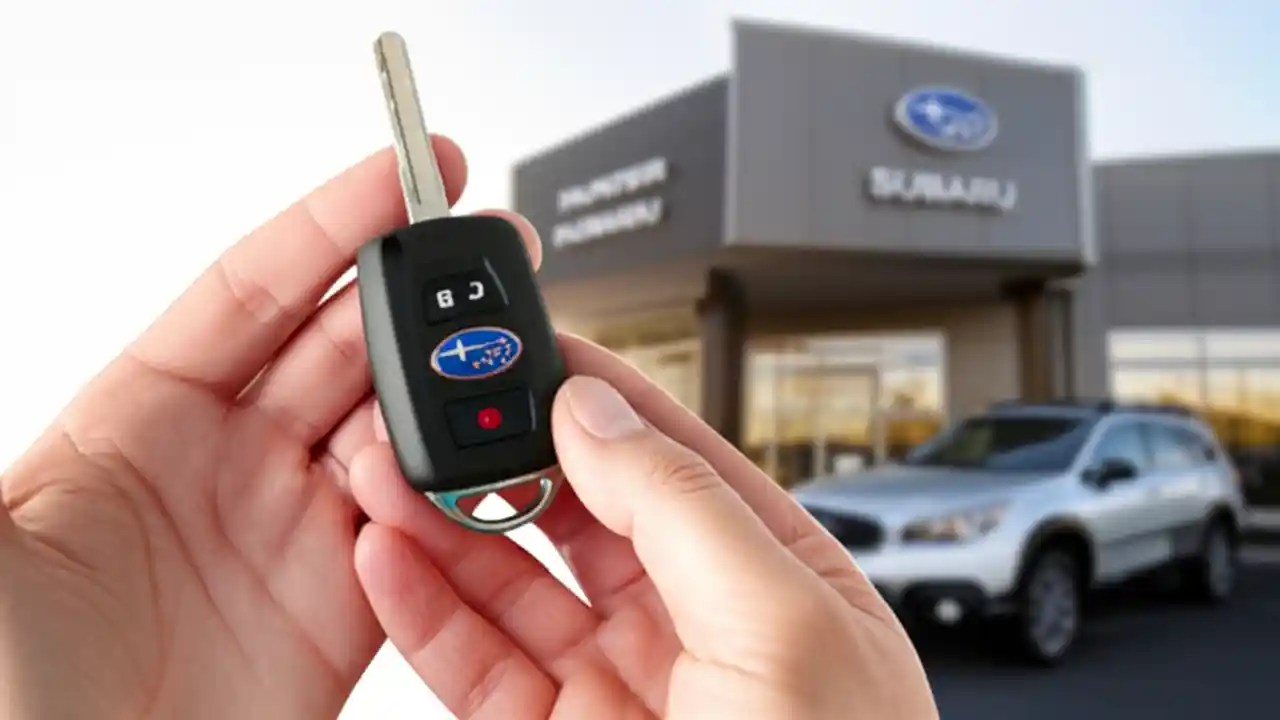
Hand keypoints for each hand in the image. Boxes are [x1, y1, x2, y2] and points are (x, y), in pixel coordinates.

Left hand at [0, 143, 542, 717]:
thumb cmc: (11, 685)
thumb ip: (11, 465)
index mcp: (145, 417)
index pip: (259, 287)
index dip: (334, 221)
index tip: (407, 169)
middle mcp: (234, 461)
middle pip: (347, 342)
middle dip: (423, 284)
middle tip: (491, 241)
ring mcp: (298, 530)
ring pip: (402, 426)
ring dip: (456, 387)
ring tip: (507, 356)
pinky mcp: (352, 606)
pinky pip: (429, 529)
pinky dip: (465, 496)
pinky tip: (487, 469)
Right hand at [351, 338, 938, 718]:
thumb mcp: (782, 630)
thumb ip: (683, 507)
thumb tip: (599, 409)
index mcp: (773, 575)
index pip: (669, 453)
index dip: (593, 390)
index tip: (521, 342)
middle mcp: (694, 622)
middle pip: (578, 507)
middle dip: (502, 451)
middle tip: (432, 401)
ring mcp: (619, 684)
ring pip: (515, 579)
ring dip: (446, 521)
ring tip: (383, 465)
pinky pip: (476, 663)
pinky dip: (425, 608)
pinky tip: (387, 557)